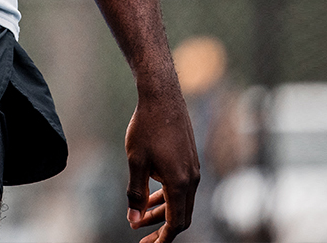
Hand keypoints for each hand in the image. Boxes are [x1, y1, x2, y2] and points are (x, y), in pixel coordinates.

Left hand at [124, 83, 199, 241]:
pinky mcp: (190, 161)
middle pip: (181, 216)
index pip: (175, 223)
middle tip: (141, 237)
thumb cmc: (147, 128)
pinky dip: (166, 197)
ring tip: (141, 218)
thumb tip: (133, 221)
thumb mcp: (136, 162)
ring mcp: (193, 170)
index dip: (162, 238)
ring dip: (162, 212)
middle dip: (162, 229)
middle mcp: (192, 179)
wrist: (162, 97)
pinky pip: (181, 188)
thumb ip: (136, 194)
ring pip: (181, 202)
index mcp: (180, 183)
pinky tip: (150, 197)